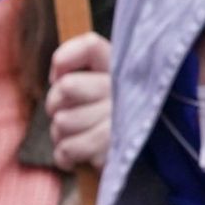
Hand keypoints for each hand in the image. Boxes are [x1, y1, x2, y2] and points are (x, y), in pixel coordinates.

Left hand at [47, 32, 112, 171]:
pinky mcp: (113, 149)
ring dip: (61, 135)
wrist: (149, 158)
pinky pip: (68, 148)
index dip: (64, 60)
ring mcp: (120, 120)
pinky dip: (65, 157)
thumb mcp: (98, 89)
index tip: (59, 77)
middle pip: (66, 87)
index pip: (89, 46)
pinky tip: (76, 156)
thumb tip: (57, 77)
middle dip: (55, 105)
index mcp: (120, 69)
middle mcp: (123, 90)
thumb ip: (76, 71)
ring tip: (76, 136)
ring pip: (62, 122)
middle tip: (68, 114)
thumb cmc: (109, 122)